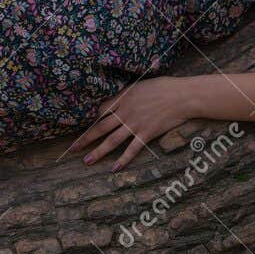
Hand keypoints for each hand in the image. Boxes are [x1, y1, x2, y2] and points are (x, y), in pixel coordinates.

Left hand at [71, 77, 194, 171]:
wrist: (182, 96)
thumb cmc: (163, 87)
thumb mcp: (140, 84)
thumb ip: (126, 93)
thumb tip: (118, 97)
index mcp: (122, 98)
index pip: (100, 111)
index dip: (89, 120)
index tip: (78, 127)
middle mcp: (125, 112)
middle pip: (100, 127)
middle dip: (85, 139)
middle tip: (72, 149)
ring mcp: (135, 124)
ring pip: (112, 140)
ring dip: (98, 152)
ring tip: (87, 161)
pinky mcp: (146, 134)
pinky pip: (132, 149)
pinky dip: (123, 160)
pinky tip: (114, 168)